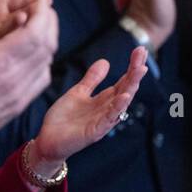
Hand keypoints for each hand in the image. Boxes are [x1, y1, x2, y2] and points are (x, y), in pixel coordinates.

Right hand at [0, 0, 59, 156]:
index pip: (35, 32)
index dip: (41, 13)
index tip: (38, 0)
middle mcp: (14, 80)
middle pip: (47, 46)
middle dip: (48, 23)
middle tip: (41, 9)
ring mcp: (18, 96)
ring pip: (47, 63)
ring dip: (47, 42)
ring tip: (37, 26)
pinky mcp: (18, 107)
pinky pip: (41, 80)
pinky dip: (43, 62)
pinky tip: (31, 54)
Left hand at [29, 47, 149, 176]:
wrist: (49, 141)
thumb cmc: (64, 119)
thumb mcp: (78, 93)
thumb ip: (92, 79)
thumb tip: (106, 62)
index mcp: (104, 100)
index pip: (123, 80)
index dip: (131, 66)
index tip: (139, 50)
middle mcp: (108, 109)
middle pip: (126, 88)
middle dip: (135, 71)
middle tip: (143, 53)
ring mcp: (103, 121)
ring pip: (122, 101)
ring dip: (131, 86)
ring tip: (140, 69)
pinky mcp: (95, 132)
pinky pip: (109, 118)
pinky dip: (117, 107)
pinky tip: (124, 96)